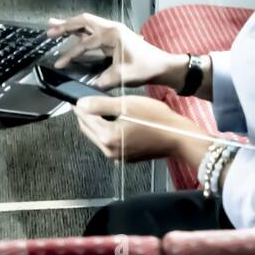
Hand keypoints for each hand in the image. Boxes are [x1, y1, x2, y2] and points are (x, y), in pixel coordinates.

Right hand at [47, 12, 187, 90]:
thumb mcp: (123, 76)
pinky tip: (72, 33)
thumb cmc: (146, 68)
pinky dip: (80, 31)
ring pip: (87, 24)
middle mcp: (112, 28)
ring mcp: (113, 31)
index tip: (59, 63)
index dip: (71, 54)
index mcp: (113, 34)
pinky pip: (93, 31)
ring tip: (53, 25)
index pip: (85, 43)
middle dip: (65, 25)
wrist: (162, 66)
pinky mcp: (114, 37)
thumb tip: (88, 86)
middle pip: (83, 22)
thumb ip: (103, 80)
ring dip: (71, 25)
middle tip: (49, 29)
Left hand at [72, 94, 210, 163]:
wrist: (177, 137)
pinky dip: (108, 131)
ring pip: (98, 136)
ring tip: (104, 109)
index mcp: (107, 137)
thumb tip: (80, 104)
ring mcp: (117, 156)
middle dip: (87, 116)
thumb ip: (100, 104)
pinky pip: (109, 142)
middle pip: (88, 130)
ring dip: (97, 123)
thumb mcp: (127, 104)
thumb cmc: (155, 118)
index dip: (81, 106)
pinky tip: (117, 121)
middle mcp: (108, 150)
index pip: (84, 119)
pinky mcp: (125, 157)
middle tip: (89, 101)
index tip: (78, 97)